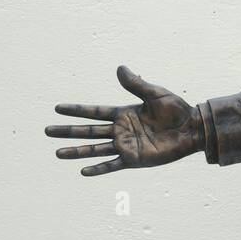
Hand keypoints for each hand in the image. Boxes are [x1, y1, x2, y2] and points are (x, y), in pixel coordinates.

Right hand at [45, 66, 204, 174]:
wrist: (193, 129)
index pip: (94, 111)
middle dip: (68, 131)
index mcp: (124, 113)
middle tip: (47, 131)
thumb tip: (119, 68)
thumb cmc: (177, 110)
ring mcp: (126, 145)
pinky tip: (83, 171)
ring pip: (95, 149)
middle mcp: (121, 130)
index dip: (76, 110)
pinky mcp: (135, 159)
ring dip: (76, 152)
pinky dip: (98, 169)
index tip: (57, 108)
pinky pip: (112, 165)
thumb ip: (136, 84)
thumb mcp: (155, 94)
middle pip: (88, 131)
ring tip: (57, 153)